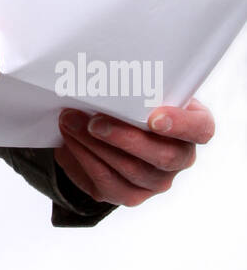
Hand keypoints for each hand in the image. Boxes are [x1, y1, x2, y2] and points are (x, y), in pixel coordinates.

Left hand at [55, 97, 214, 206]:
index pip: (201, 129)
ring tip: (70, 122)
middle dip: (124, 138)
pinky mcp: (130, 194)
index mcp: (192, 126)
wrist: (112, 128)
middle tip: (94, 122)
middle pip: (163, 156)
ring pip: (131, 171)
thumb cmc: (133, 101)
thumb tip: (101, 75)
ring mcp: (156, 181)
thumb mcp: (140, 89)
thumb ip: (134, 86)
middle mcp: (180, 158)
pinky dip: (83, 159)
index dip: (181, 125)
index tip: (154, 118)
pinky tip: (68, 140)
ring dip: (95, 146)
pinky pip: (107, 183)